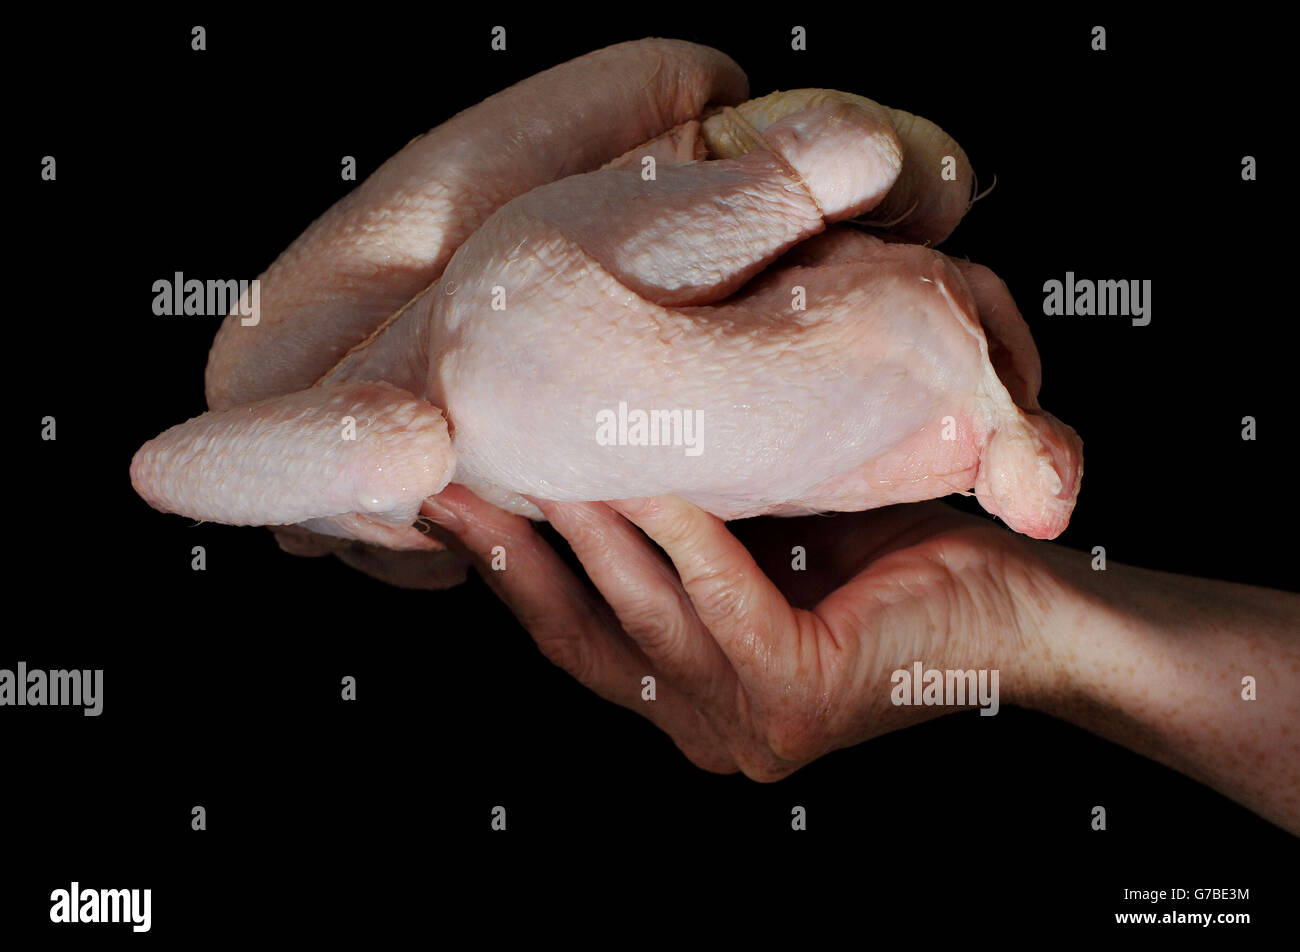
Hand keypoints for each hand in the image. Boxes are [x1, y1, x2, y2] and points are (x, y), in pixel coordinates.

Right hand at [420, 485, 1054, 778]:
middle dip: (505, 557)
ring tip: (539, 452)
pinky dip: (681, 536)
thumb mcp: (753, 546)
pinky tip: (647, 474)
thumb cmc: (882, 560)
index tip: (446, 500)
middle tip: (448, 477)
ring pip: (641, 616)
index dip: (500, 571)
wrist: (1019, 607)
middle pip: (581, 639)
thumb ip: (675, 535)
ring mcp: (747, 726)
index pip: (570, 637)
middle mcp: (702, 729)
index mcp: (685, 701)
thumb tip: (587, 453)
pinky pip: (721, 601)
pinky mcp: (799, 698)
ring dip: (583, 532)